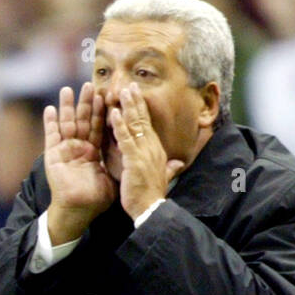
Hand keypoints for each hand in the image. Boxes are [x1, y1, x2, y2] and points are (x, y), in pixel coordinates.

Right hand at [44, 82, 116, 243]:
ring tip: (67, 90)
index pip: (100, 127)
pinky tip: (50, 109)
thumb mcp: (115, 179)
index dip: (104, 111)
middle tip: (90, 84)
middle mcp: (80, 148)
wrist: (78, 211)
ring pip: (67, 124)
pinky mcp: (53, 156)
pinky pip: (51, 136)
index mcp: (94, 152)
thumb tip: (151, 165)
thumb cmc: (95, 199)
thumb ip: (127, 166)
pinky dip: (49, 123)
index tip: (107, 94)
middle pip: (84, 121)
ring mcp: (65, 150)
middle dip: (86, 103)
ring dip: (66, 107)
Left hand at [112, 84, 184, 221]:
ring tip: (122, 91)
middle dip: (136, 101)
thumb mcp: (163, 178)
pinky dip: (120, 125)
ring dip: (128, 106)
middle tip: (130, 84)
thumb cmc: (153, 196)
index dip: (142, 110)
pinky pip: (126, 139)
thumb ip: (170, 169)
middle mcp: (152, 148)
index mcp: (157, 151)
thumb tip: (179, 164)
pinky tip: (114, 113)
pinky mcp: (134, 160)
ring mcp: (144, 153)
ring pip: (135, 125)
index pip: (149, 125)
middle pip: (143, 119)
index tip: (137, 96)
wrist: (151, 210)